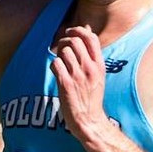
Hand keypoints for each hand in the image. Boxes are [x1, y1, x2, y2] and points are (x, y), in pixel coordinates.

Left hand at [52, 25, 111, 146]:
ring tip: (60, 62)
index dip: (78, 30)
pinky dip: (53, 65)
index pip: (91, 37)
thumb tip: (87, 34)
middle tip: (61, 48)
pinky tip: (56, 72)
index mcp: (99, 65)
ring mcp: (78, 76)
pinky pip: (55, 63)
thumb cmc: (92, 98)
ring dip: (58, 54)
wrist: (89, 121)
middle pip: (75, 41)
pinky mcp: (66, 84)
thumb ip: (92, 57)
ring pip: (64, 51)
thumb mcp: (98, 75)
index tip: (70, 32)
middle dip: (65, 41)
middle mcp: (89, 68)